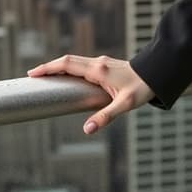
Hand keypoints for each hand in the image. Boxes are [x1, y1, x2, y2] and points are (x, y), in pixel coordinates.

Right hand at [27, 54, 154, 134]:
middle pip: (67, 61)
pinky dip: (70, 69)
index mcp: (98, 70)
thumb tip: (87, 130)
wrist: (159, 71)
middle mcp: (98, 63)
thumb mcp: (125, 104)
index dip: (48, 68)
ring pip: (75, 61)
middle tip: (33, 76)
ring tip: (46, 78)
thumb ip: (105, 117)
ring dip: (59, 67)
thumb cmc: (143, 87)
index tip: (32, 74)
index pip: (67, 65)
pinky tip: (68, 78)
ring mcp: (102, 62)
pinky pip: (82, 65)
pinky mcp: (106, 65)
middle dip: (49, 67)